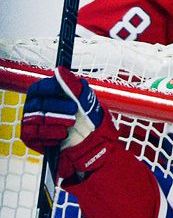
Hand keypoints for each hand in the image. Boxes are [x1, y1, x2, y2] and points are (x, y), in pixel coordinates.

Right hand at [20, 66, 116, 181]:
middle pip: (39, 103)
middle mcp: (37, 108)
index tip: (62, 90)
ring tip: (70, 124)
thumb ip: (75, 86)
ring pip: (36, 118)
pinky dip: (50, 135)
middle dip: (57, 106)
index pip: (39, 88)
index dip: (49, 88)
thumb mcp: (88, 103)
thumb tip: (60, 70)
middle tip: (73, 110)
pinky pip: (35, 134)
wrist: (94, 147)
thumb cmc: (89, 122)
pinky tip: (62, 136)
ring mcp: (33, 123)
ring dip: (56, 120)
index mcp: (47, 96)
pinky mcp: (32, 138)